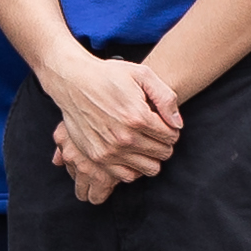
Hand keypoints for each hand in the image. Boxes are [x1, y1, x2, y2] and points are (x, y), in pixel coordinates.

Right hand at [45, 49, 180, 189]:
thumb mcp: (142, 74)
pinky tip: (130, 153)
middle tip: (154, 133)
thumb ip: (166, 98)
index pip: (172, 136)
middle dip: (163, 143)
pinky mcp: (98, 157)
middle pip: (163, 153)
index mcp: (138, 117)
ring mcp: (110, 150)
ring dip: (150, 156)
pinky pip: (128, 176)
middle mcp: (125, 137)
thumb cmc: (108, 75)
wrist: (73, 81)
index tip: (162, 123)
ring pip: (150, 168)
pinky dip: (134, 167)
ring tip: (143, 143)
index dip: (171, 129)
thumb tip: (177, 124)